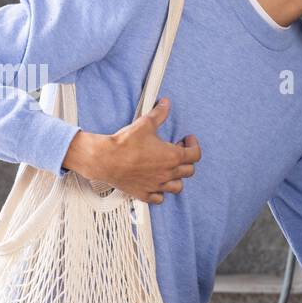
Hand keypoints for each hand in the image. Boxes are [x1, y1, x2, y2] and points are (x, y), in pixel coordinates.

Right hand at [65, 98, 200, 203]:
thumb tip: (165, 104)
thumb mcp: (145, 124)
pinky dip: (160, 192)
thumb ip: (159, 114)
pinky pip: (159, 198)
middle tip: (177, 151)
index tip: (188, 140)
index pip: (195, 154)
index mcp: (172, 157)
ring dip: (177, 178)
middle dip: (186, 160)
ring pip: (177, 186)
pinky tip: (156, 184)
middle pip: (189, 171)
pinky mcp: (145, 193)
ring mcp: (157, 185)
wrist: (105, 159)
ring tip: (170, 169)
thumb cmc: (124, 144)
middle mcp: (168, 173)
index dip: (194, 145)